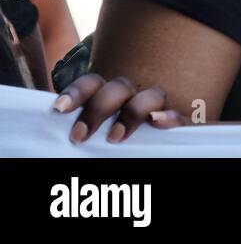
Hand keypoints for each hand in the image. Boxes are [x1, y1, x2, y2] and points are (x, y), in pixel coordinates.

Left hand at [53, 73, 184, 143]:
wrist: (153, 160)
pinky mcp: (180, 127)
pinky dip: (171, 118)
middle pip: (120, 87)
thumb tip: (53, 136)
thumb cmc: (111, 152)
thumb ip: (84, 131)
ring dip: (132, 112)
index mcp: (111, 97)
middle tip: (79, 137)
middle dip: (98, 108)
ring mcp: (159, 110)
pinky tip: (158, 122)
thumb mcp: (93, 137)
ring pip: (152, 95)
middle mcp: (135, 98)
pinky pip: (184, 117)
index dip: (77, 91)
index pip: (93, 83)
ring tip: (115, 138)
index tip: (60, 109)